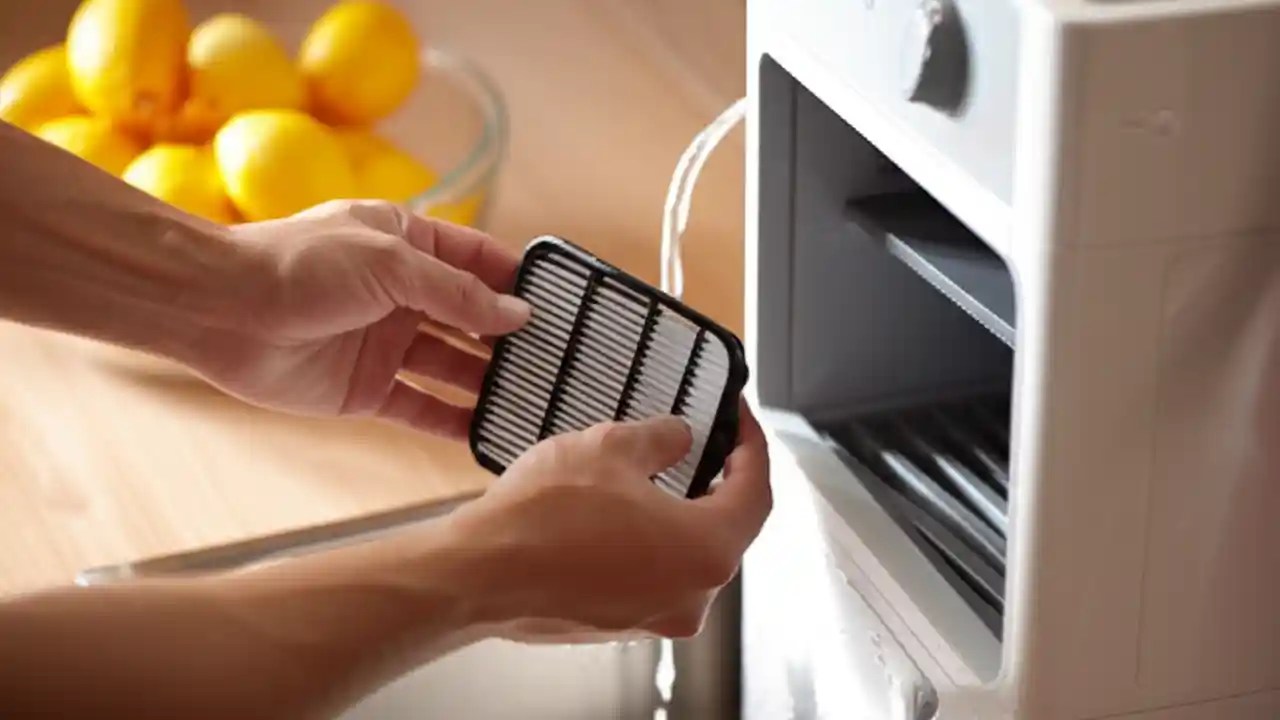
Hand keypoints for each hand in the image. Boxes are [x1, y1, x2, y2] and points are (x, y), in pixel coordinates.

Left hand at [192, 199, 530, 437]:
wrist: (219, 311)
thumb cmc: (299, 266)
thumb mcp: (390, 263)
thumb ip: (456, 292)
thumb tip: (516, 315)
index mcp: (407, 244)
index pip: (479, 261)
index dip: (518, 282)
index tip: (564, 306)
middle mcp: (402, 294)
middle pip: (472, 319)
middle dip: (512, 339)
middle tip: (561, 362)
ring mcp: (386, 343)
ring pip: (454, 366)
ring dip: (491, 383)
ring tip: (538, 401)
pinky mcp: (367, 389)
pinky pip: (422, 407)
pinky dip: (454, 421)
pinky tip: (489, 433)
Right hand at [445, 398, 771, 640]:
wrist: (478, 574)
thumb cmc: (544, 517)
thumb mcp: (611, 447)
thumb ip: (662, 437)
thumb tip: (679, 437)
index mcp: (707, 551)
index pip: (756, 491)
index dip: (752, 446)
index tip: (739, 419)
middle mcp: (692, 596)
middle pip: (726, 528)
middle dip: (717, 480)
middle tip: (705, 440)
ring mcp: (655, 617)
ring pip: (685, 554)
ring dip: (677, 511)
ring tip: (654, 469)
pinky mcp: (619, 624)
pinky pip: (650, 575)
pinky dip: (646, 541)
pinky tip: (617, 510)